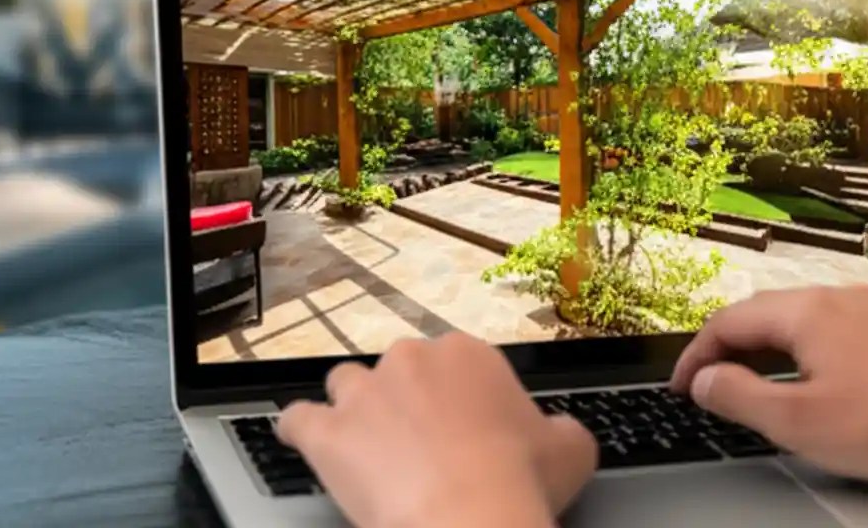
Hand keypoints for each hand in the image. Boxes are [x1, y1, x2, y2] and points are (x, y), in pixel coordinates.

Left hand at [278, 333, 595, 527]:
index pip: (454, 362)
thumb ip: (561, 429)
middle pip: (399, 369)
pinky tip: (303, 439)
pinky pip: (298, 419)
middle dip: (406, 399)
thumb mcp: (570, 448)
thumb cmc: (519, 481)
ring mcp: (364, 393)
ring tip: (365, 440)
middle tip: (422, 442)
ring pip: (346, 384)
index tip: (464, 425)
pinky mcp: (327, 432)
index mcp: (469, 355)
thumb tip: (561, 432)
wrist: (468, 517)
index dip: (457, 396)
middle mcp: (412, 360)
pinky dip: (299, 430)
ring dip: (353, 407)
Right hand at [671, 286, 867, 492]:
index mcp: (807, 311)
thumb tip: (705, 380)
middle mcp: (835, 297)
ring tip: (748, 386)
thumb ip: (738, 397)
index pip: (729, 321)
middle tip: (706, 386)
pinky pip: (826, 328)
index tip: (681, 386)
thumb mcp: (796, 422)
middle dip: (726, 349)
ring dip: (763, 349)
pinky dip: (799, 350)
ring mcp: (866, 308)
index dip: (696, 356)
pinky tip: (803, 381)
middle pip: (760, 313)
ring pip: (795, 319)